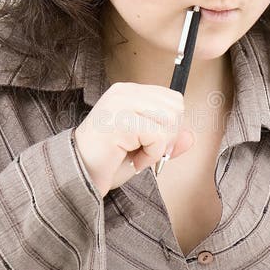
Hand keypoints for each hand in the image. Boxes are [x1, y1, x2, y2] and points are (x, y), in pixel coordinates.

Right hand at [74, 82, 195, 196]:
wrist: (79, 177)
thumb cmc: (107, 162)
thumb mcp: (144, 149)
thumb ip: (167, 141)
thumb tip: (190, 137)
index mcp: (129, 92)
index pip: (173, 99)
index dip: (171, 126)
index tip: (151, 144)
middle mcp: (124, 92)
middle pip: (176, 107)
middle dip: (168, 136)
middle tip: (145, 151)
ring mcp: (120, 104)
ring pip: (170, 120)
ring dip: (159, 147)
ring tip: (138, 155)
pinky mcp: (120, 120)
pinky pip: (158, 136)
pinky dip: (151, 155)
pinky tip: (133, 161)